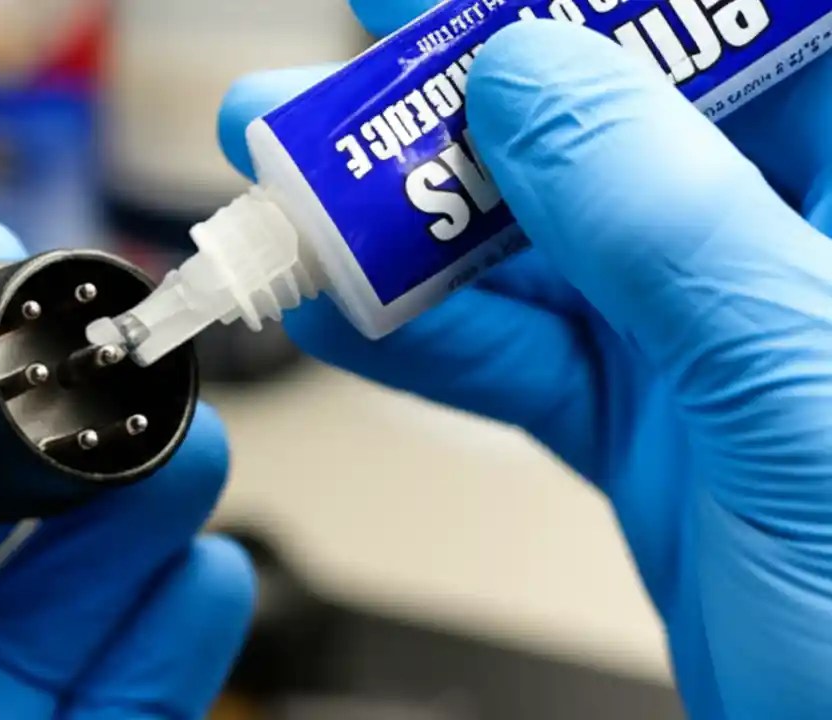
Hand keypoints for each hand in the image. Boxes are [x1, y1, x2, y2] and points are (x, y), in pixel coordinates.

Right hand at [221, 5, 831, 718]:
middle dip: (458, 112)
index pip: (732, 38)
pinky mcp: (640, 425)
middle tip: (337, 89)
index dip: (586, 7)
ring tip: (293, 195)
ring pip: (535, 252)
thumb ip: (663, 218)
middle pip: (604, 133)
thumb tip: (533, 76)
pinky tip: (343, 307)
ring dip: (404, 232)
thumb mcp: (797, 384)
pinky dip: (421, 339)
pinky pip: (515, 358)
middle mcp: (786, 253)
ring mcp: (705, 343)